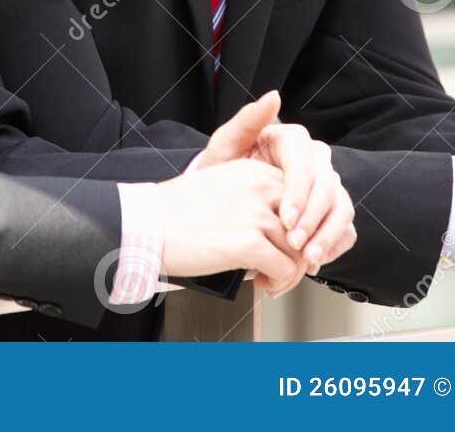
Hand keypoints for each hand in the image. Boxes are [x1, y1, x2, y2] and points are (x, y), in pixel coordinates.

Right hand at [155, 158, 308, 295]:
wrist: (148, 226)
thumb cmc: (179, 212)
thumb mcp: (223, 186)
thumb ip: (258, 197)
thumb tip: (289, 227)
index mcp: (254, 170)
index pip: (301, 199)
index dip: (300, 228)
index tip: (289, 245)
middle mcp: (259, 187)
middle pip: (306, 224)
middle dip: (301, 252)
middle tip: (285, 267)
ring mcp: (254, 214)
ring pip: (299, 250)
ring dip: (289, 272)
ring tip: (272, 279)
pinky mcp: (247, 243)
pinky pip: (283, 268)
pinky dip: (278, 282)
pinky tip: (263, 283)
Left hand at [191, 91, 356, 291]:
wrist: (223, 200)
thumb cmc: (222, 171)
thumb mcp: (225, 146)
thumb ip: (246, 121)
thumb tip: (274, 96)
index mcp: (292, 140)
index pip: (306, 163)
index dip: (300, 193)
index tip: (286, 221)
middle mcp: (314, 160)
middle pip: (328, 187)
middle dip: (313, 219)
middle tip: (295, 245)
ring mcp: (325, 186)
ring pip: (342, 208)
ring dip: (328, 235)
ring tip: (308, 259)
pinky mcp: (330, 210)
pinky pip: (345, 227)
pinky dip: (334, 245)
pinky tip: (316, 261)